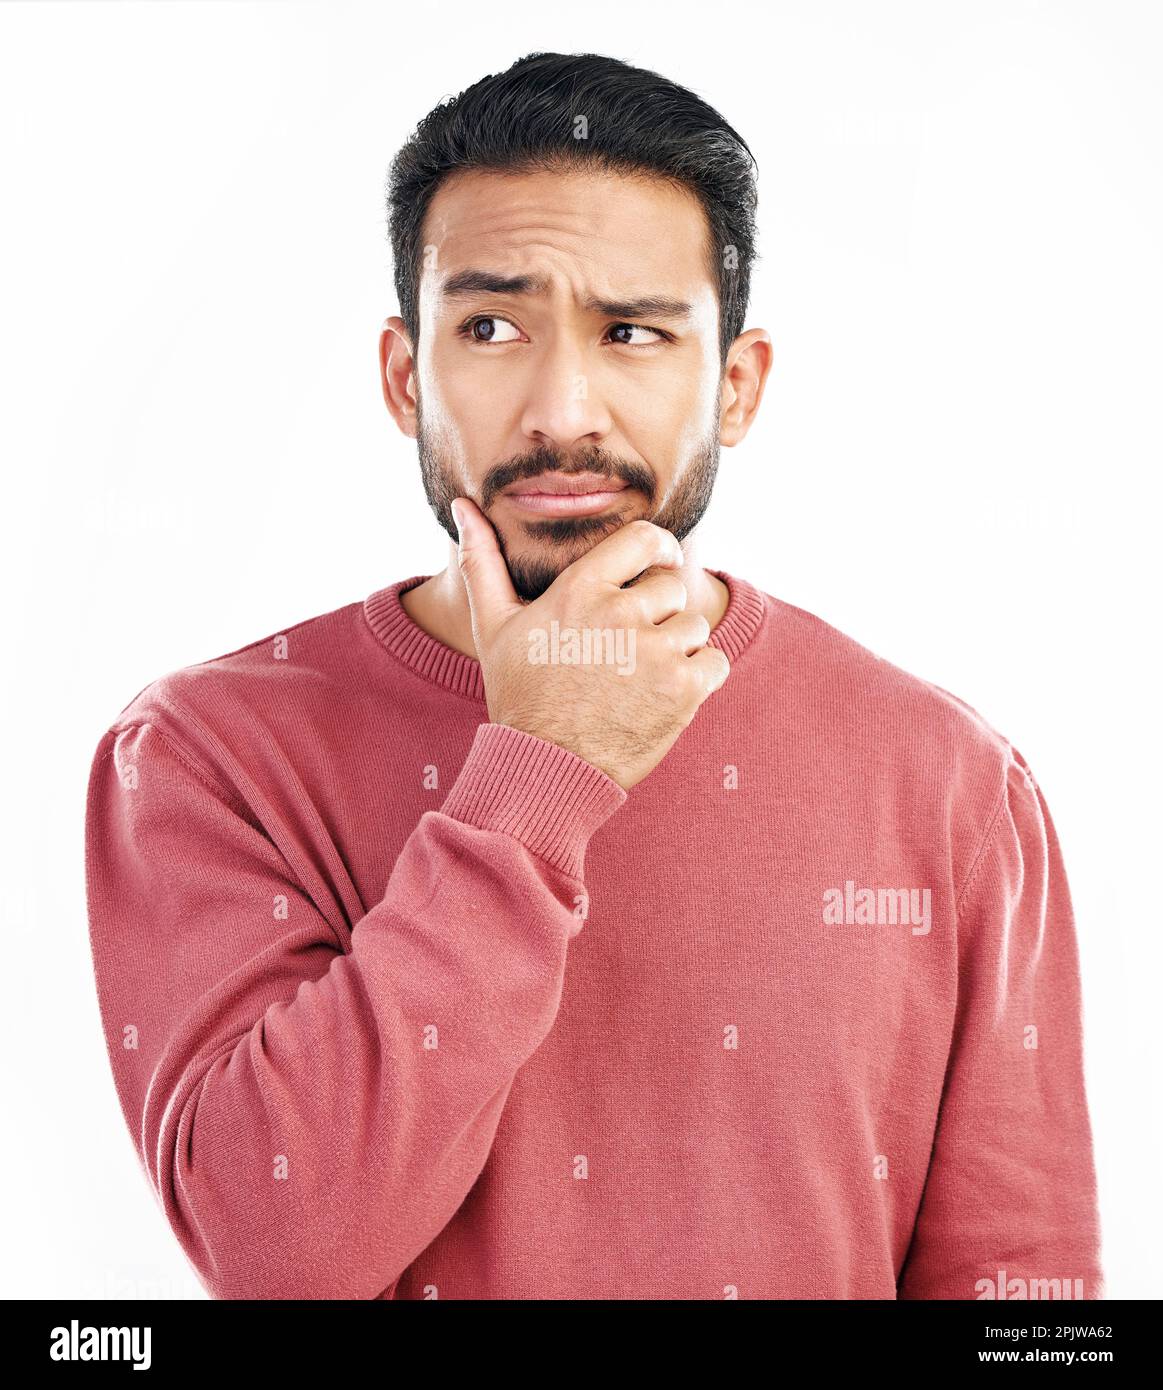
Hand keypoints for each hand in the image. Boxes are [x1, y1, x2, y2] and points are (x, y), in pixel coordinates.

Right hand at [452, 497, 729, 790]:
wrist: (543, 769)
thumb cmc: (519, 696)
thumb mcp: (493, 626)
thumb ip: (482, 561)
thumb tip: (462, 505)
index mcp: (580, 589)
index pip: (645, 538)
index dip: (660, 548)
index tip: (658, 563)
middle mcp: (620, 614)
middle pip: (671, 586)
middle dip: (660, 610)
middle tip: (633, 643)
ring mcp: (654, 652)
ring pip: (695, 625)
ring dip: (678, 646)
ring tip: (642, 674)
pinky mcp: (682, 690)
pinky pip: (715, 661)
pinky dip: (700, 677)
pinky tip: (664, 692)